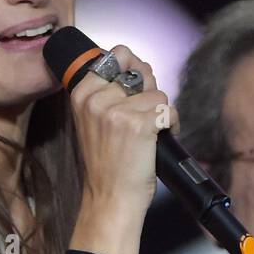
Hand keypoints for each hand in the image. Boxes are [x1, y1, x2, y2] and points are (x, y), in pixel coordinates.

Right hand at [68, 44, 177, 253]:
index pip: (117, 55)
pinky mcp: (139, 124)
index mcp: (82, 92)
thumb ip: (110, 91)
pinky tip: (157, 142)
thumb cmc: (107, 164)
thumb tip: (139, 63)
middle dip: (149, 95)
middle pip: (142, 73)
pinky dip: (171, 126)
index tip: (132, 97)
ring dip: (161, 115)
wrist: (110, 198)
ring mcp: (117, 110)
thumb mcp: (94, 121)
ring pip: (158, 94)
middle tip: (139, 123)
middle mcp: (96, 98)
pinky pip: (168, 111)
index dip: (133, 72)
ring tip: (148, 137)